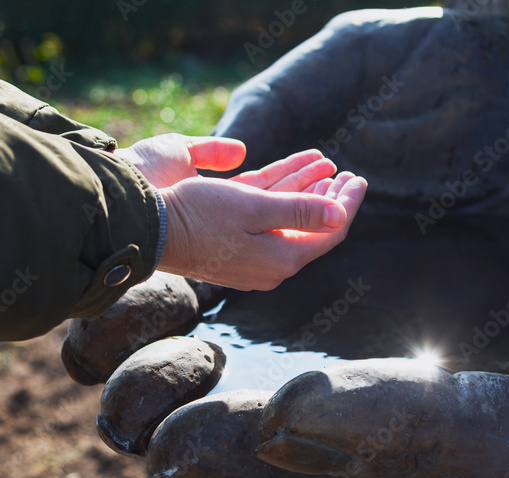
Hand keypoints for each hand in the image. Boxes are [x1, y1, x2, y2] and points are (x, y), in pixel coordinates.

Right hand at [158, 169, 366, 289]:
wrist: (149, 231)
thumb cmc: (199, 214)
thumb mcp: (253, 206)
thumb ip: (300, 211)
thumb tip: (340, 216)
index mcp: (282, 259)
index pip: (330, 232)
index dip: (348, 204)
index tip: (359, 179)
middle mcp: (272, 268)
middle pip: (315, 232)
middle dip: (333, 202)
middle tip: (349, 178)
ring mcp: (253, 264)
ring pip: (293, 229)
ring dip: (311, 201)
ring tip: (327, 177)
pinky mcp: (236, 255)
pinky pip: (272, 229)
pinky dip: (285, 207)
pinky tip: (291, 191)